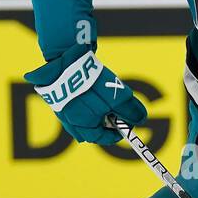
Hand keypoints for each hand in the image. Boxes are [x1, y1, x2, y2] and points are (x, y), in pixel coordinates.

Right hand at [24, 47, 145, 144]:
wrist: (66, 60)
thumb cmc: (92, 83)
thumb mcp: (118, 97)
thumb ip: (130, 111)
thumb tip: (141, 120)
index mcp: (85, 127)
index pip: (103, 138)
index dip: (117, 132)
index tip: (127, 123)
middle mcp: (70, 122)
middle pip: (90, 131)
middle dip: (105, 124)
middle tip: (115, 112)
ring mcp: (61, 109)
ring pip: (79, 120)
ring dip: (92, 115)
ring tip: (102, 102)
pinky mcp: (56, 96)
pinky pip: (71, 107)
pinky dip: (81, 104)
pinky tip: (88, 93)